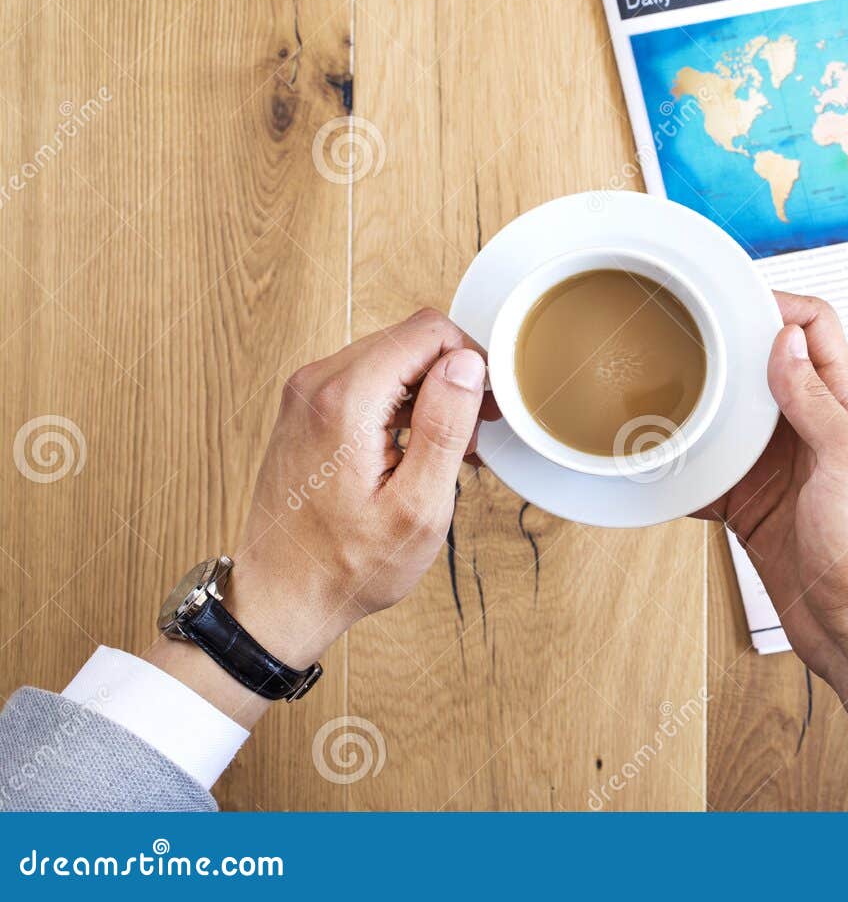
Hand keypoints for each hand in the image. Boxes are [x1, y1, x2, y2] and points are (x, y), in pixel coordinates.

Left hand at [146, 309, 495, 723]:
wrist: (280, 598)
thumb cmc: (348, 566)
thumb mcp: (418, 508)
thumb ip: (444, 427)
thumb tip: (466, 363)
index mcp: (345, 400)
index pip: (428, 332)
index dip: (471, 362)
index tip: (486, 409)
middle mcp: (317, 383)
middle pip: (408, 339)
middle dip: (452, 377)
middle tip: (473, 434)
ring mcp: (305, 394)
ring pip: (390, 357)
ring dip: (428, 392)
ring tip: (447, 448)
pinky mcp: (304, 409)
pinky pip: (366, 379)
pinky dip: (400, 403)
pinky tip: (415, 448)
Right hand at [698, 293, 847, 770]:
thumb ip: (816, 399)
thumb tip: (784, 340)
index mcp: (846, 409)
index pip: (815, 328)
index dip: (776, 305)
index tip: (731, 301)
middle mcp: (811, 431)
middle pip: (763, 366)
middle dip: (725, 350)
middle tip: (681, 339)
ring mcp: (780, 468)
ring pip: (731, 417)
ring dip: (700, 408)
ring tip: (661, 395)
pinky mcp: (753, 506)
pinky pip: (712, 474)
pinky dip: (686, 469)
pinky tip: (663, 464)